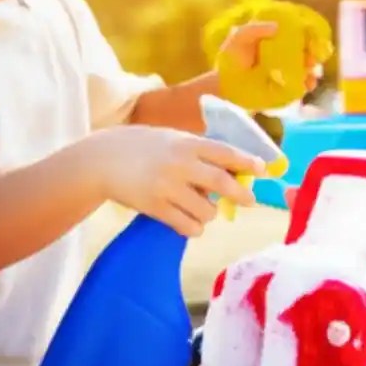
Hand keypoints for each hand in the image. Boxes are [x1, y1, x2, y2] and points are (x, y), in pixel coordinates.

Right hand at [84, 126, 263, 236]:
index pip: (225, 152)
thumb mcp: (173, 139)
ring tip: (203, 208)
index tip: (263, 169)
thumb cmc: (144, 147)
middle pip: (222, 182)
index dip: (247, 162)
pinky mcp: (155, 208)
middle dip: (241, 194)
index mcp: (187, 143)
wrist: (102, 160)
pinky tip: (190, 221)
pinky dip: (194, 227)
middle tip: (250, 200)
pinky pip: (187, 226)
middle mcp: (179, 164)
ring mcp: (166, 187)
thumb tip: (234, 170)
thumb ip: (199, 151)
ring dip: (211, 212)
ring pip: (206, 210)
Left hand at [219, 21, 319, 91]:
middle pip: (306, 52)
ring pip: (307, 69)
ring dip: (313, 71)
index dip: (308, 36)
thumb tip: (276, 26)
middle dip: (313, 55)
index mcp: (276, 38)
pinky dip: (308, 84)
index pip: (299, 34)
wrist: (225, 85)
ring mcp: (286, 72)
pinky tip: (308, 85)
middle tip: (312, 60)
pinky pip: (302, 86)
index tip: (312, 41)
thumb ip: (254, 29)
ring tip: (312, 75)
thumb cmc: (231, 58)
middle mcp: (284, 54)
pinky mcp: (286, 88)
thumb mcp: (239, 37)